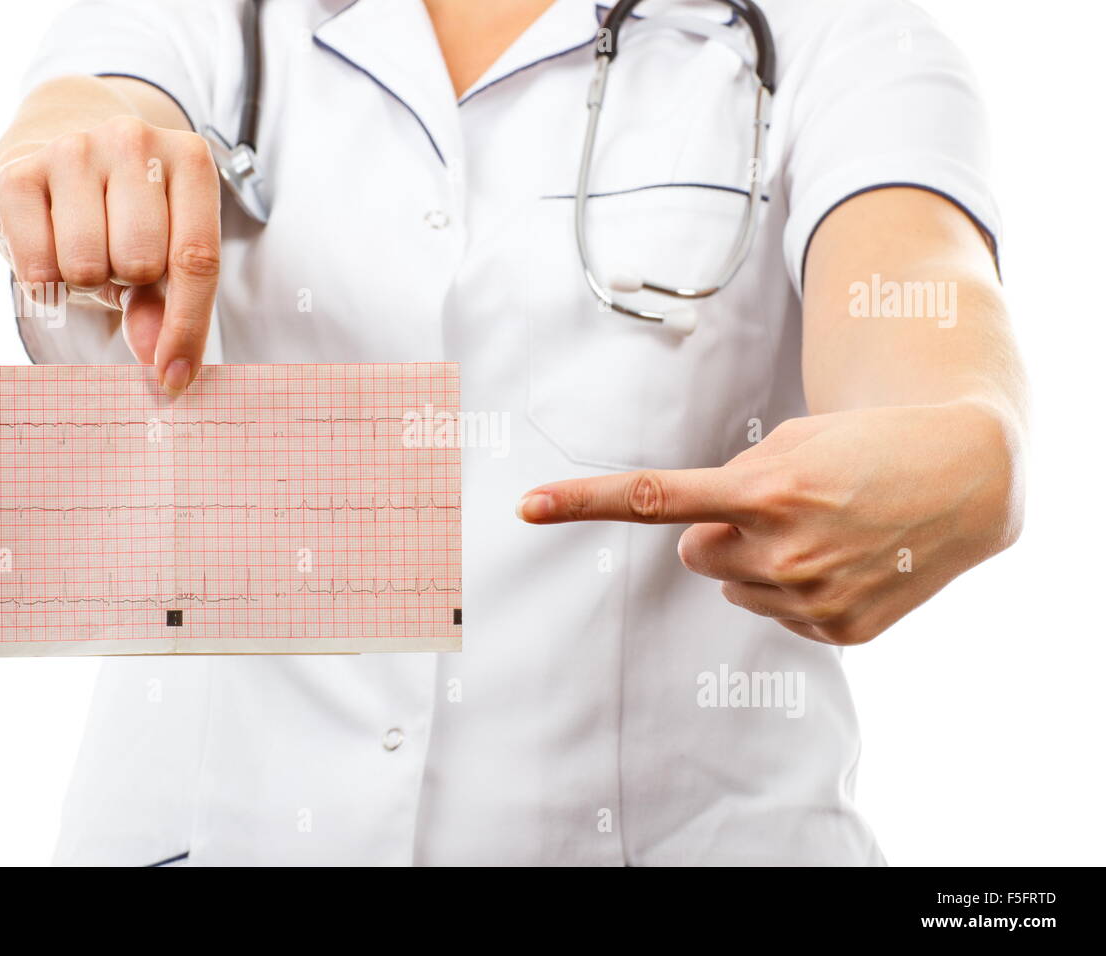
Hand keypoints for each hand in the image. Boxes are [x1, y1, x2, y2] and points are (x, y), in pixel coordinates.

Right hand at [0, 115, 220, 394]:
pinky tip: (48, 244)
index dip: (187, 328)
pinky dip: (44, 280)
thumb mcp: (162, 256)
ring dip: (84, 279)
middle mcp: (134, 141)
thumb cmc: (123, 217)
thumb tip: (163, 366)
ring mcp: (73, 148)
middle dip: (127, 280)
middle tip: (116, 258)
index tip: (176, 378)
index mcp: (190, 160)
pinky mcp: (15, 173)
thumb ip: (167, 309)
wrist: (54, 154)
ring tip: (85, 248)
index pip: (197, 259)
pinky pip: (37, 268)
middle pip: (139, 262)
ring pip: (86, 265)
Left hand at [516, 401, 1022, 644]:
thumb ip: (730, 487)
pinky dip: (800, 590)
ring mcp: (813, 599)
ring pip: (734, 586)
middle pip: (694, 552)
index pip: (654, 499)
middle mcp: (782, 551)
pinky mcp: (841, 631)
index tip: (528, 505)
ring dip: (763, 560)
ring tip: (825, 530)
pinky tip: (845, 561)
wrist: (965, 474)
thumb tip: (693, 546)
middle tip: (784, 506)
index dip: (585, 501)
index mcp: (763, 490)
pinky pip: (779, 614)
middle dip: (722, 530)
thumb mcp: (792, 442)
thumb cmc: (864, 446)